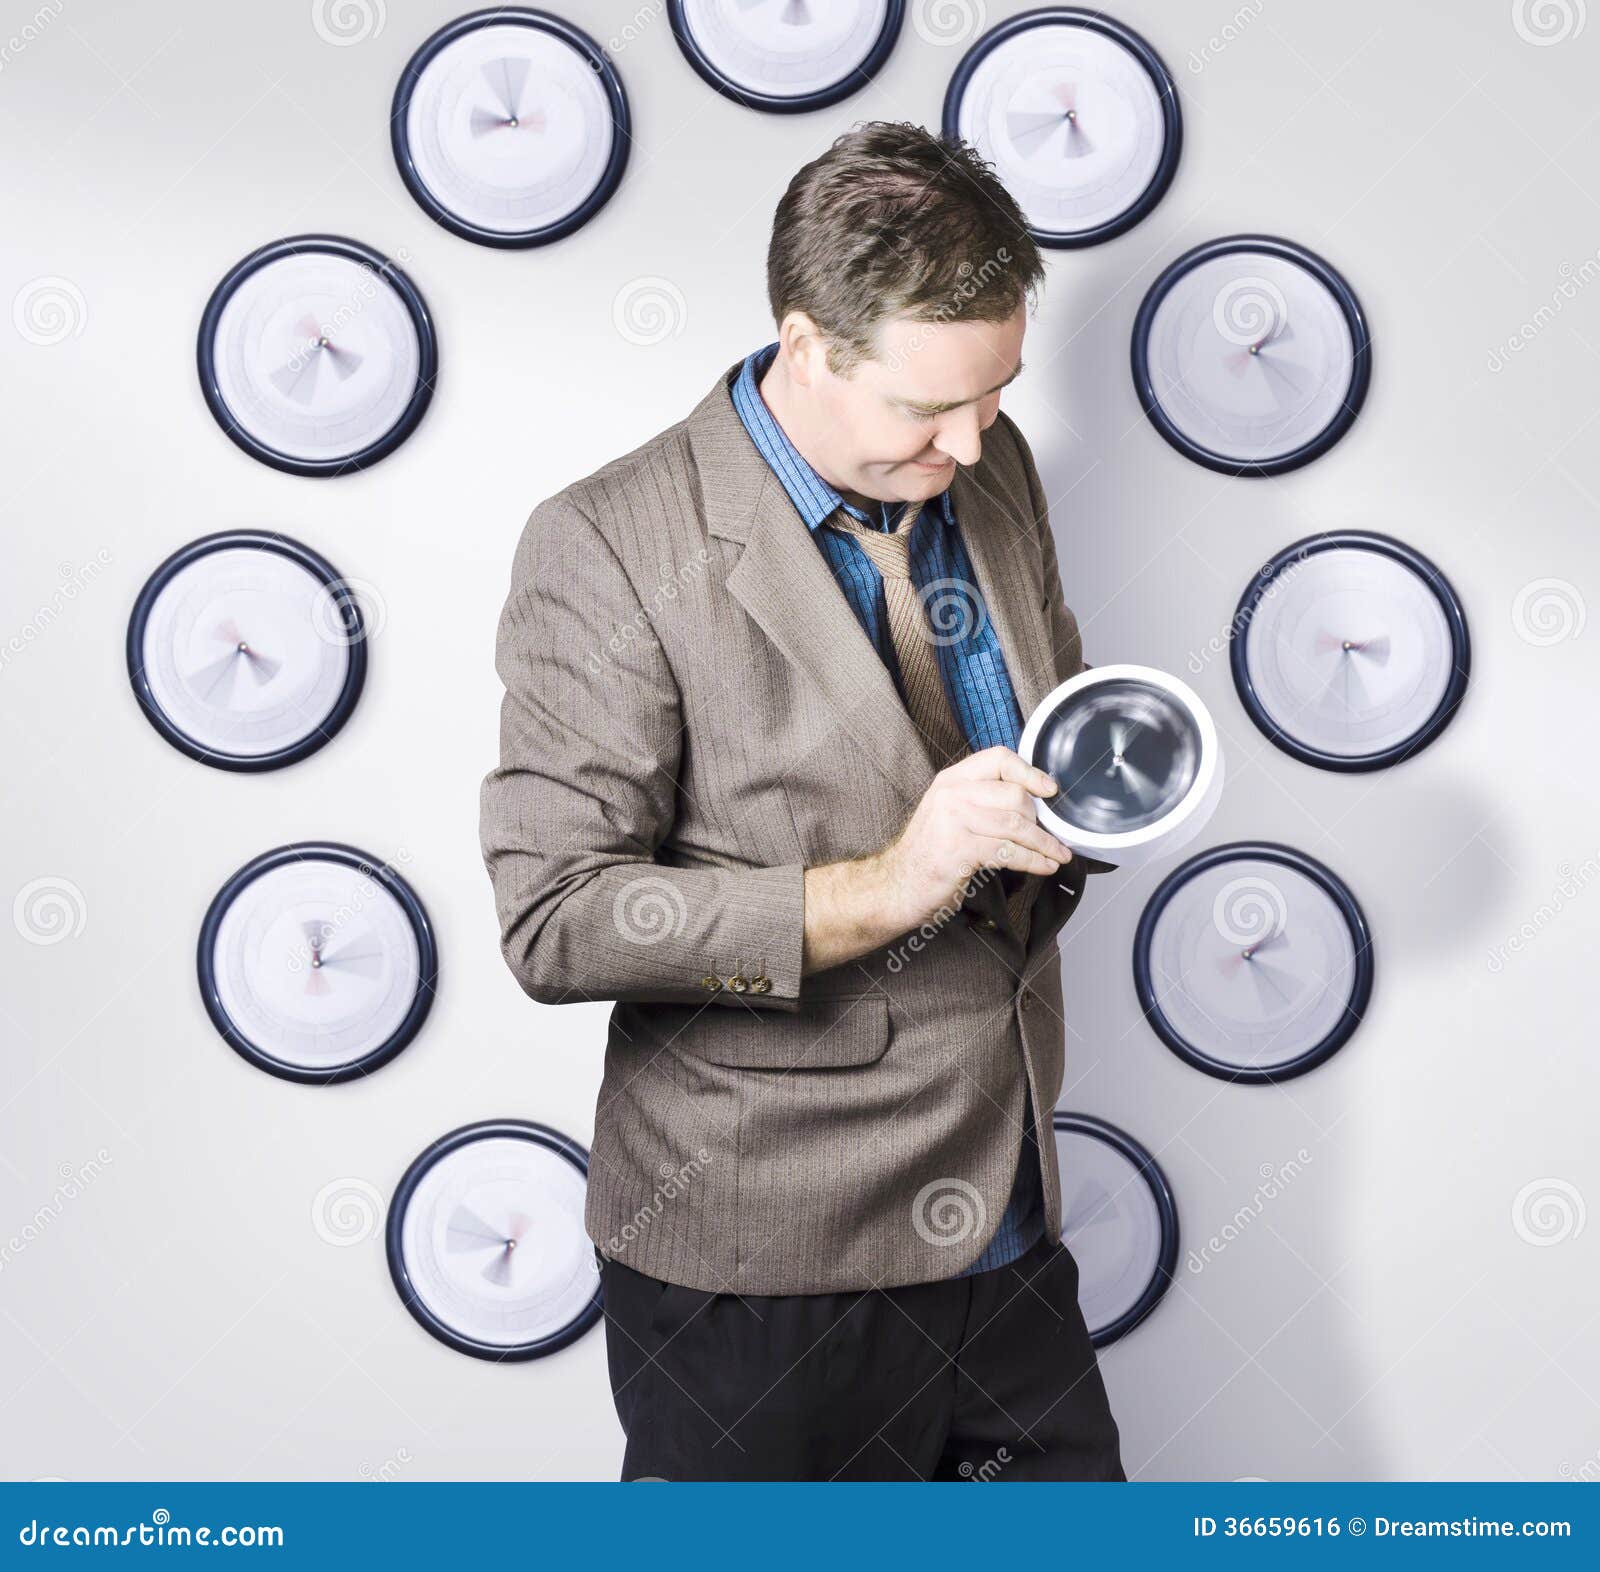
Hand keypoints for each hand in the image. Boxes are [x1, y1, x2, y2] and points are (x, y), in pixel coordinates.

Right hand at [871, 746, 1074, 931]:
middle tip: (1048, 837)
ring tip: (1057, 854)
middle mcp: (951, 794)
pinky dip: (1033, 861)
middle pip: (1014, 795)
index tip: (1050, 789)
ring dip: (1044, 844)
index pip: (998, 759)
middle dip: (1039, 820)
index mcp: (951, 780)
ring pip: (1016, 825)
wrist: (898, 885)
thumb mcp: (950, 814)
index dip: (1030, 772)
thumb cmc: (930, 853)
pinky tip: (1044, 867)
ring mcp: (953, 820)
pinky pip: (1009, 852)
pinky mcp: (959, 849)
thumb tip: (1033, 802)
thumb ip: (981, 800)